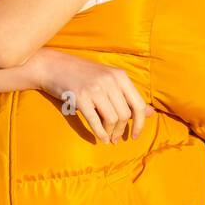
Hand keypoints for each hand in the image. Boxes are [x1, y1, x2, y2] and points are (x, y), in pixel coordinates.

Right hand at [28, 48, 155, 143]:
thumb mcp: (108, 80)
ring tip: (109, 138)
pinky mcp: (80, 98)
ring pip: (113, 119)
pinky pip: (95, 121)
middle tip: (117, 139)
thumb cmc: (82, 75)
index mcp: (119, 76)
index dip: (140, 123)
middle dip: (122, 130)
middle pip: (125, 114)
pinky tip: (101, 138)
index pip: (138, 104)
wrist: (53, 66)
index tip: (136, 136)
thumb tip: (150, 112)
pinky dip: (100, 133)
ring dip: (112, 133)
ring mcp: (94, 89)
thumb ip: (128, 95)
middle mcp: (109, 81)